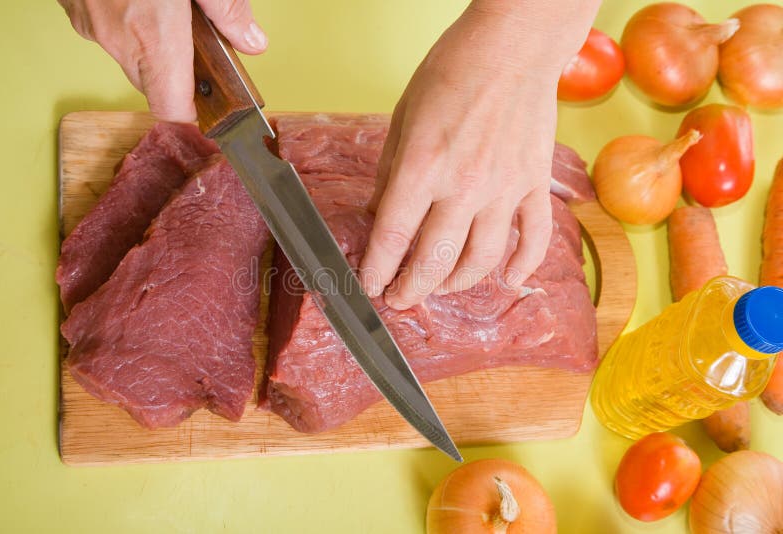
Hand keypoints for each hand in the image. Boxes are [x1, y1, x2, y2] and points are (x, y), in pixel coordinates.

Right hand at [58, 0, 266, 121]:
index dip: (194, 111)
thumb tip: (251, 42)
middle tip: (199, 38)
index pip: (171, 109)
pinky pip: (106, 27)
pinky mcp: (72, 4)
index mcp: (152, 36)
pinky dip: (126, 17)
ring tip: (166, 4)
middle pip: (153, 82)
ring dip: (151, 39)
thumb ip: (227, 10)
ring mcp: (88, 22)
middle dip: (179, 68)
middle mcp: (115, 38)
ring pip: (128, 53)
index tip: (211, 101)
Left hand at [360, 0, 598, 309]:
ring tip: (440, 287)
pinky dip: (524, 265)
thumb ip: (390, 172)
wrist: (515, 45)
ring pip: (482, 258)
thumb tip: (378, 216)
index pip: (392, 235)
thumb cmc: (453, 71)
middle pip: (435, 259)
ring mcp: (505, 188)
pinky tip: (509, 280)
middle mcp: (465, 185)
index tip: (370, 285)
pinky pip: (534, 237)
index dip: (377, 269)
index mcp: (423, 165)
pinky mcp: (535, 183)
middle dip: (412, 289)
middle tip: (399, 299)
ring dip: (457, 283)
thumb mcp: (403, 117)